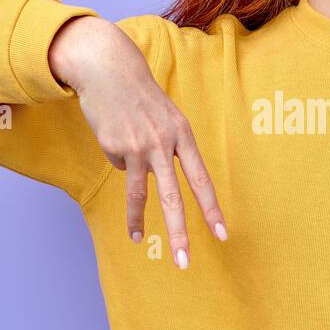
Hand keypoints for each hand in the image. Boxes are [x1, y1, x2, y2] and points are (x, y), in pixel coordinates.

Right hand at [50, 15, 226, 267]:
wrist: (109, 68)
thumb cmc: (142, 96)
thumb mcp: (167, 118)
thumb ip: (170, 148)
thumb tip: (152, 181)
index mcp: (184, 135)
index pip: (201, 180)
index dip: (211, 209)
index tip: (221, 234)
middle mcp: (164, 143)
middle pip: (174, 197)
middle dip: (179, 233)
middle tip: (184, 262)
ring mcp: (138, 145)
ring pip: (141, 193)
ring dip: (138, 221)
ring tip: (138, 241)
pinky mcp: (115, 145)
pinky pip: (119, 165)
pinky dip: (118, 157)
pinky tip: (115, 135)